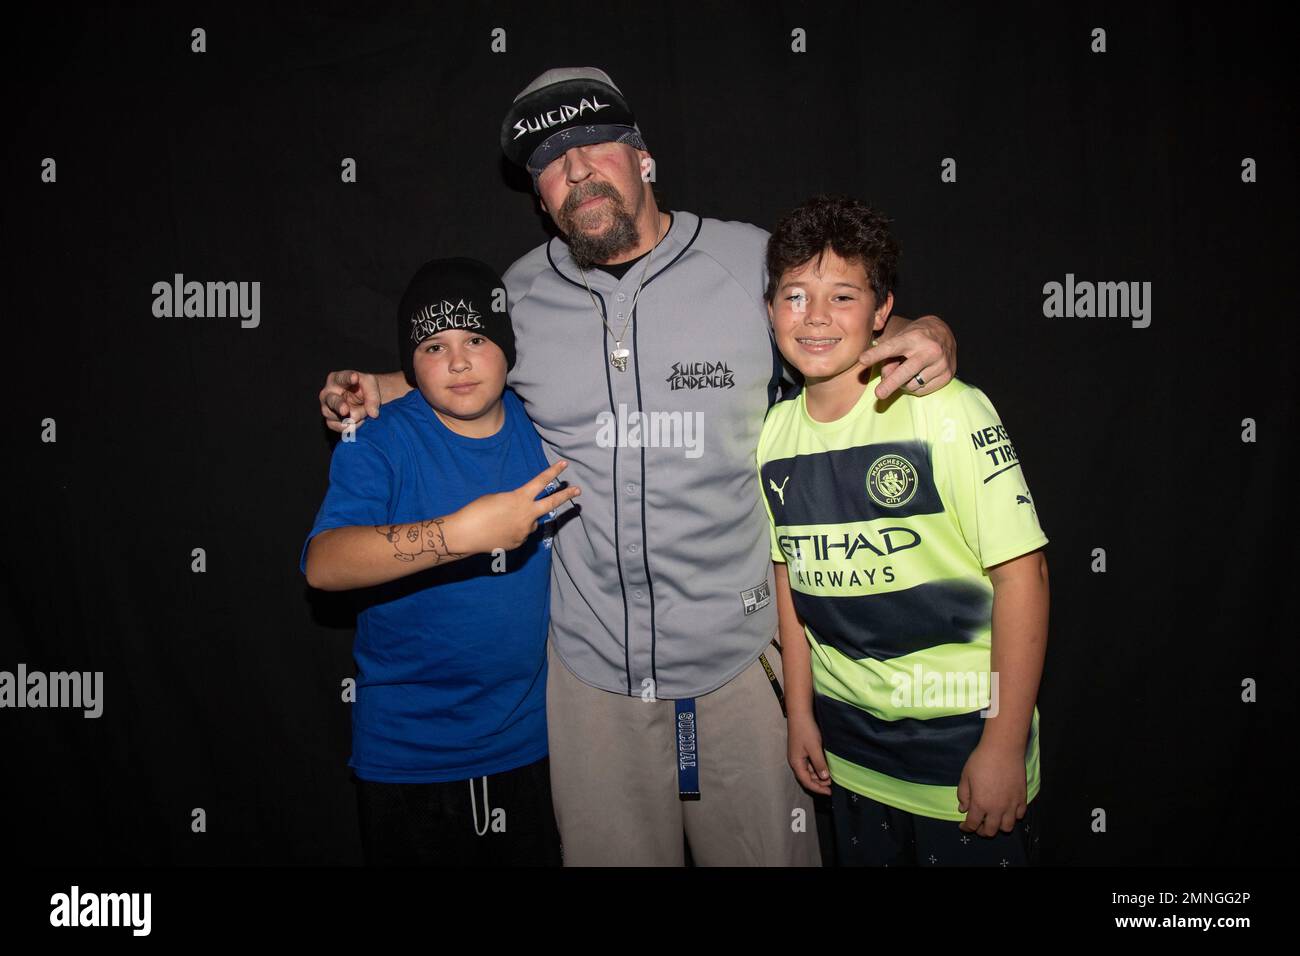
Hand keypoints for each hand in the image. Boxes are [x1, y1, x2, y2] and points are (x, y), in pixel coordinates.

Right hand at [319, 370, 380, 433]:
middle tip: (345, 410)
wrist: (362, 399)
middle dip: (339, 406)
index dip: (348, 378)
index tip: (355, 377)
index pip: (342, 378)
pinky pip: (339, 427)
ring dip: (353, 418)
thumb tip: (373, 414)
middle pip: (332, 401)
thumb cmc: (363, 387)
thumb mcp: (371, 385)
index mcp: (336, 379)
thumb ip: (372, 397)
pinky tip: (359, 422)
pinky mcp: (330, 422)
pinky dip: (351, 427)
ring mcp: (327, 408)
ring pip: (336, 416)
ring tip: (364, 414)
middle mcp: (328, 393)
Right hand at [455, 460, 580, 553]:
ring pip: (531, 523)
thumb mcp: (498, 499)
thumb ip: (516, 502)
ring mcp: (525, 531)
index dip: (553, 472)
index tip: (564, 464)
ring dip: (524, 520)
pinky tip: (499, 532)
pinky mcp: (519, 543)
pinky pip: (521, 535)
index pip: (541, 482)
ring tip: (502, 521)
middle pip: (551, 503)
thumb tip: (524, 512)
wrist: (466, 534)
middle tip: (578, 490)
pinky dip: (514, 532)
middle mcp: (527, 515)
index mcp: (520, 498)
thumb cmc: (477, 511)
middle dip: (565, 496)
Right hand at [787, 711, 831, 795]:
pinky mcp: (802, 750)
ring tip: (832, 775)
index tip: (830, 792)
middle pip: (808, 778)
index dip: (818, 789)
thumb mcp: (814, 748)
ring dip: (820, 774)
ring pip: (810, 770)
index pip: (807, 782)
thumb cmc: (806, 730)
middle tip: (833, 782)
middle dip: (820, 782)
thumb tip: (825, 778)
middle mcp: (796, 761)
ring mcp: (799, 756)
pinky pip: (810, 763)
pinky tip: (827, 765)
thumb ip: (819, 764)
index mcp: (796, 763)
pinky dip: (818, 766)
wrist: (800, 714)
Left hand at [859, 314, 954, 399]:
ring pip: (913, 384)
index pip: (892, 347)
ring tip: (906, 372)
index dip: (876, 354)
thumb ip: (889, 358)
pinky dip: (916, 386)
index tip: (862, 360)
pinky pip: (923, 389)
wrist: (944, 333)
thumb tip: (887, 379)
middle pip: (906, 371)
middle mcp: (929, 350)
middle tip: (878, 394)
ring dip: (904, 383)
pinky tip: (919, 375)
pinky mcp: (947, 375)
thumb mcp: (900, 339)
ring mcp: (940, 363)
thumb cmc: (915, 337)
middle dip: (891, 383)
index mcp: (914, 337)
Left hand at [956, 742, 1027, 836]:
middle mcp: (996, 809)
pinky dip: (1012, 816)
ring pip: (1007, 827)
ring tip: (993, 819)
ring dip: (998, 826)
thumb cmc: (981, 760)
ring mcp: (1011, 805)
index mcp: (980, 804)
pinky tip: (1006, 810)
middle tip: (978, 823)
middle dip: (981, 830)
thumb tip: (963, 809)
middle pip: (990, 831)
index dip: (966, 828)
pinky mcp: (1022, 799)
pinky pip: (1019, 815)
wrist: (1003, 749)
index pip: (972, 825)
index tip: (963, 825)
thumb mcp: (965, 777)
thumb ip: (963, 795)